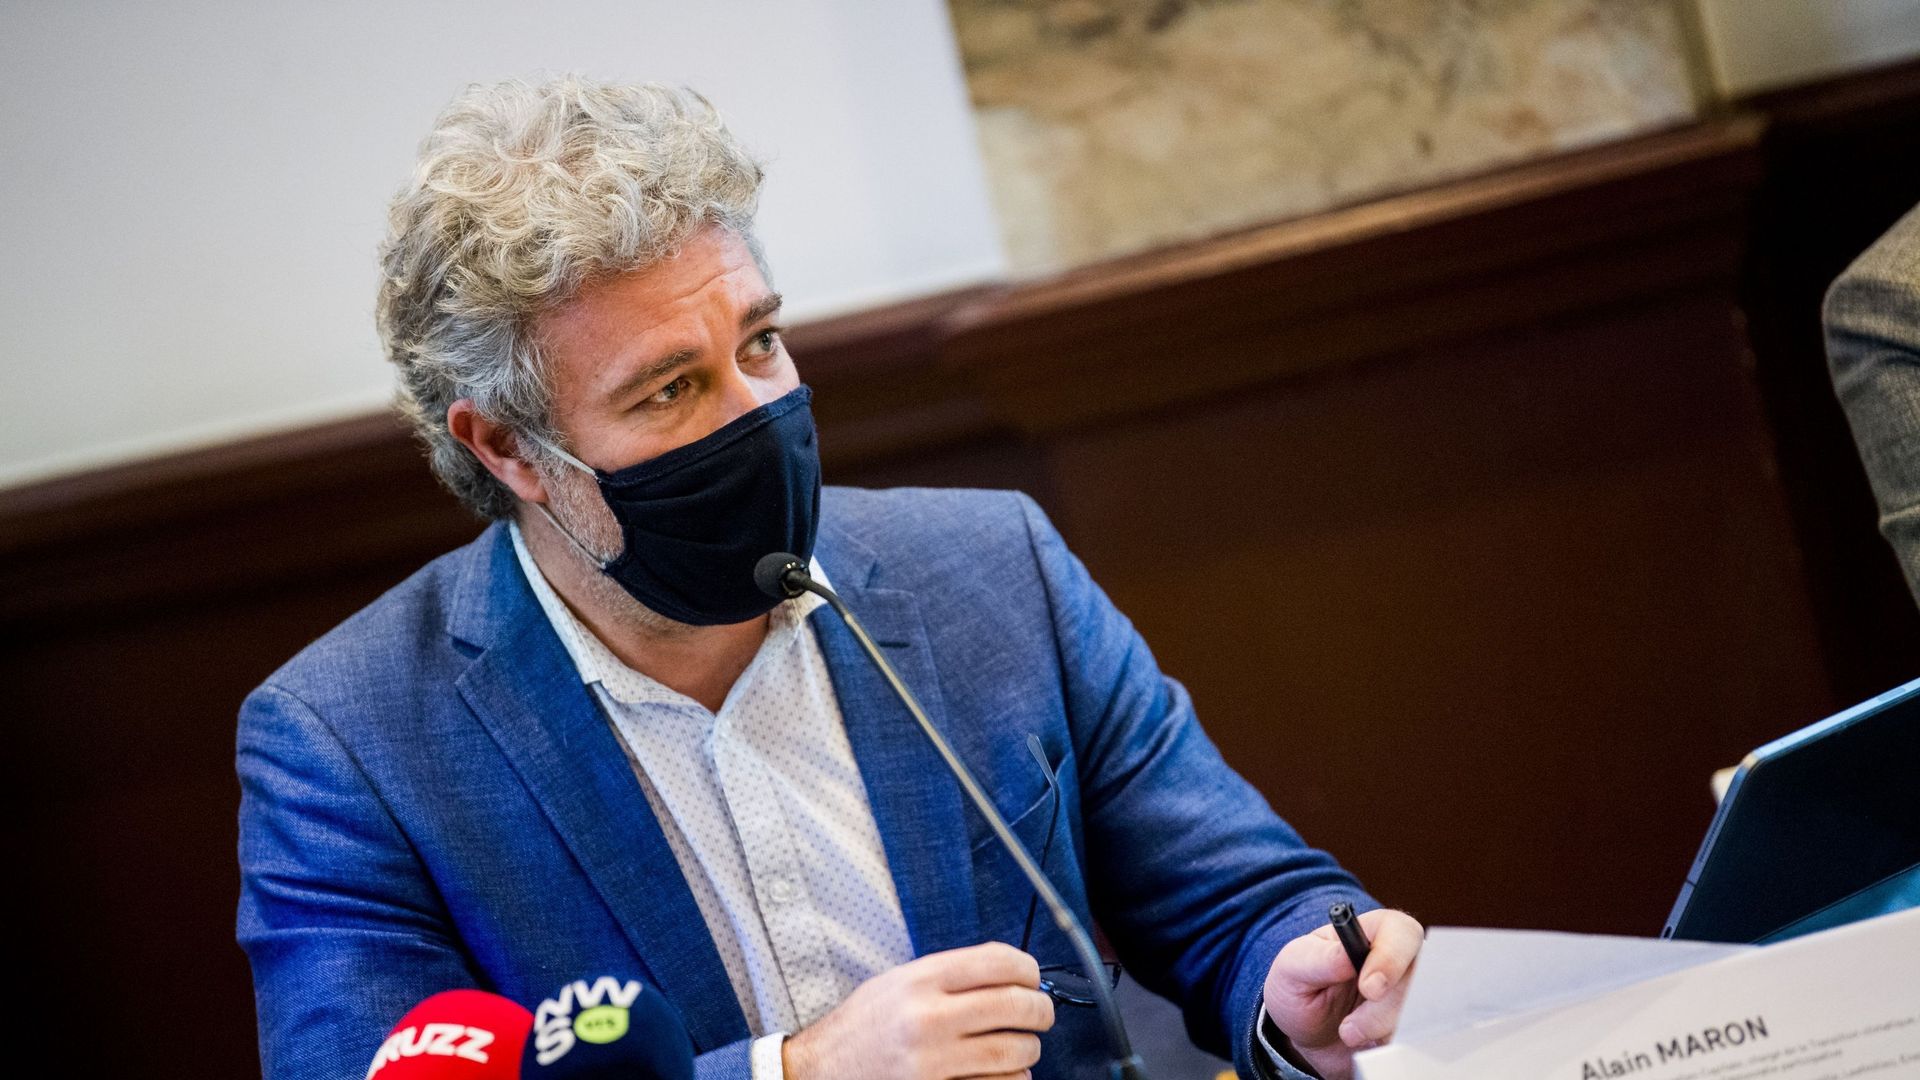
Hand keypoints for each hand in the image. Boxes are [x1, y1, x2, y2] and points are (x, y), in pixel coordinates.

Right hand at [782, 942, 1055, 1079]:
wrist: (820, 1071)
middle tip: (1040, 1014)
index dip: (1028, 969)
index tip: (1032, 978)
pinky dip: (1012, 1078)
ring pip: (1015, 1051)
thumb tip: (1010, 973)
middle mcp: (928, 1018)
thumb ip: (948, 975)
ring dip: (1028, 1048)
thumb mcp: (896, 983)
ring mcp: (933, 1061)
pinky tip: (1003, 1071)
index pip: (998, 962)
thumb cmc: (862, 1027)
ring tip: (1021, 1045)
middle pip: (1016, 1005)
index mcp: (919, 981)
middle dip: (1040, 1010)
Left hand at [1262, 908, 1422, 1079]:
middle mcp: (1402, 961)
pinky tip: (1366, 1045)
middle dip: (1383, 1009)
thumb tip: (1346, 956)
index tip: (1369, 988)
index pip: (1402, 933)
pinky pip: (1419, 1039)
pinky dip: (1390, 1046)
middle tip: (1349, 1028)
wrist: (1306, 1037)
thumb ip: (1317, 959)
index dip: (1391, 959)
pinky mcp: (1414, 1028)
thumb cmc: (1300, 989)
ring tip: (1348, 1033)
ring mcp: (1412, 995)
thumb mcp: (1293, 968)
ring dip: (1383, 1031)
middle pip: (1418, 978)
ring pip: (1421, 1013)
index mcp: (1375, 932)